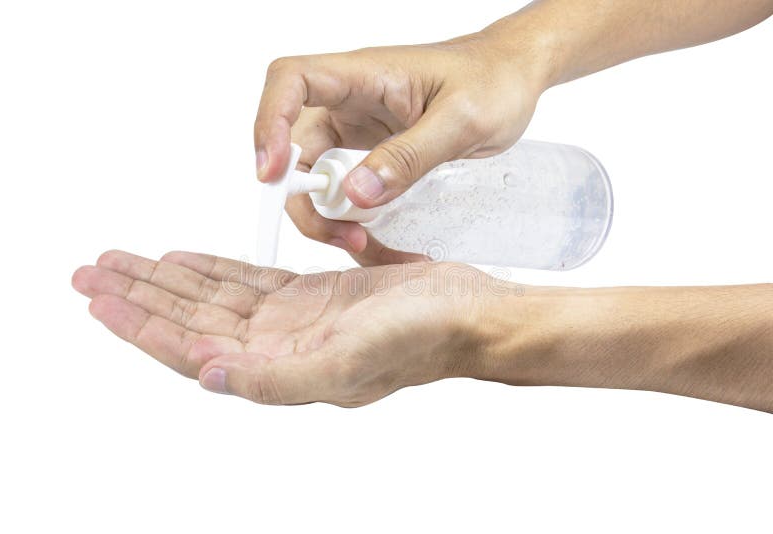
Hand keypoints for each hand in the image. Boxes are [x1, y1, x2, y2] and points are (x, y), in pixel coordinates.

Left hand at [72, 250, 508, 405]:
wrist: (469, 314)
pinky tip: (186, 261)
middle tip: (93, 271)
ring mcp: (294, 319)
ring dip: (167, 279)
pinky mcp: (313, 294)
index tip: (100, 300)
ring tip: (123, 263)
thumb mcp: (348, 366)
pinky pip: (249, 279)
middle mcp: (279, 346)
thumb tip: (208, 377)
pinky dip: (213, 268)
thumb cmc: (422, 341)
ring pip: (213, 296)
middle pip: (191, 318)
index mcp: (281, 368)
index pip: (192, 348)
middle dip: (140, 296)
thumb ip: (276, 380)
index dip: (143, 326)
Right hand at [255, 29, 546, 264]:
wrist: (515, 79)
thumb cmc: (494, 81)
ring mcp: (359, 131)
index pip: (290, 82)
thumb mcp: (462, 120)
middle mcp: (350, 102)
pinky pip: (348, 192)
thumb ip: (410, 156)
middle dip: (304, 200)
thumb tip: (353, 194)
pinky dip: (358, 222)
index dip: (269, 124)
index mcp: (364, 76)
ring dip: (331, 219)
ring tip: (371, 246)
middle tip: (342, 235)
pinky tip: (388, 243)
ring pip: (318, 180)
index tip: (273, 174)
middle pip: (294, 149)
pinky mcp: (374, 155)